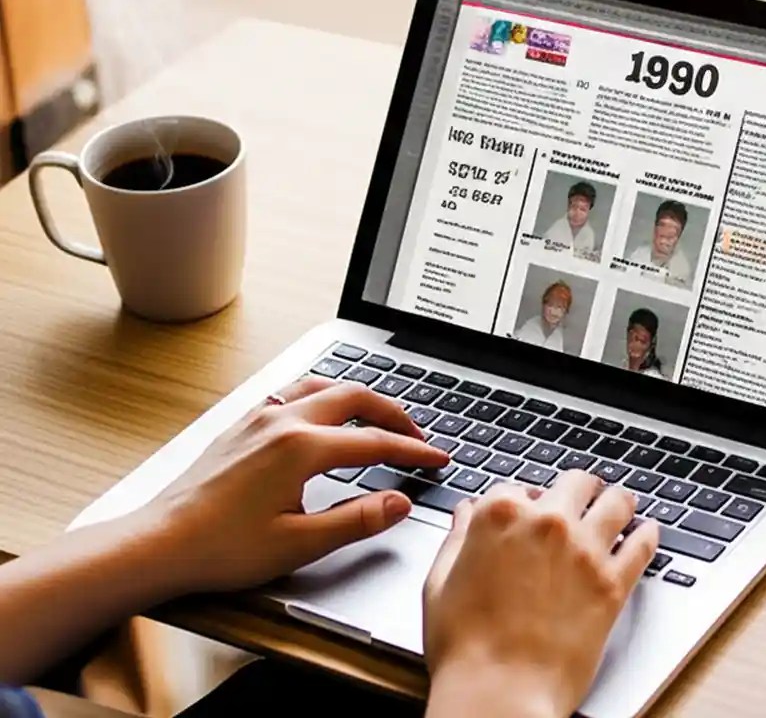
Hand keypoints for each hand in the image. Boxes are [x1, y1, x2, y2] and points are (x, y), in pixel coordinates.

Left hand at [141, 376, 447, 593]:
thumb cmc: (220, 548)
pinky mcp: (241, 426)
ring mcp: (258, 420)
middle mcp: (281, 423)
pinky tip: (323, 411)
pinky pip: (293, 393)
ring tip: (379, 416)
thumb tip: (398, 503)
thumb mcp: (299, 544)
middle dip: (394, 414)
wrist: (159, 544)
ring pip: (322, 386)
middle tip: (417, 436)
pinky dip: (323, 395)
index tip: (437, 459)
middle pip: (354, 398)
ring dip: (359, 397)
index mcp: (301, 449)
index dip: (413, 452)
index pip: (374, 443)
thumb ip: (356, 520)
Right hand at [423, 471, 658, 717]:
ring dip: (617, 501)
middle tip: (582, 496)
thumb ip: (457, 540)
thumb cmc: (464, 647)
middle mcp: (546, 523)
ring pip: (617, 501)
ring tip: (619, 505)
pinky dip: (647, 535)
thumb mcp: (439, 584)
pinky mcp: (613, 582)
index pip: (516, 486)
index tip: (529, 507)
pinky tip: (646, 532)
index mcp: (498, 516)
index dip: (523, 498)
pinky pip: (644, 545)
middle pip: (575, 482)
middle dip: (578, 489)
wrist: (500, 691)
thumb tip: (466, 515)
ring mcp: (584, 550)